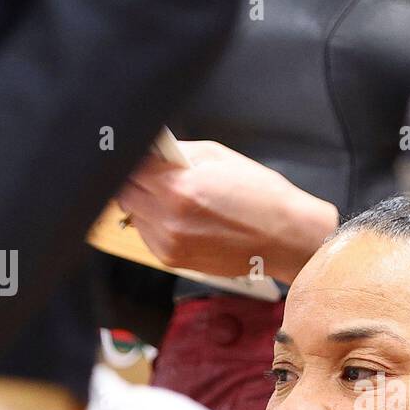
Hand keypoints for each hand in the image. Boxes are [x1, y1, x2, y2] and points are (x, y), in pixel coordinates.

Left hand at [116, 141, 337, 284]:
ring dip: (145, 203)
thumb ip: (177, 152)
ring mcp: (169, 243)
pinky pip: (148, 236)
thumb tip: (151, 149)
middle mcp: (169, 219)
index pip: (129, 166)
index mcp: (178, 188)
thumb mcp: (218, 157)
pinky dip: (156, 225)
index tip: (138, 154)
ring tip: (175, 198)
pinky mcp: (173, 260)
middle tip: (157, 174)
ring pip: (133, 216)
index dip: (135, 157)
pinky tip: (182, 218)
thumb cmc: (261, 197)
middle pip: (124, 193)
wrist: (285, 237)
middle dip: (137, 180)